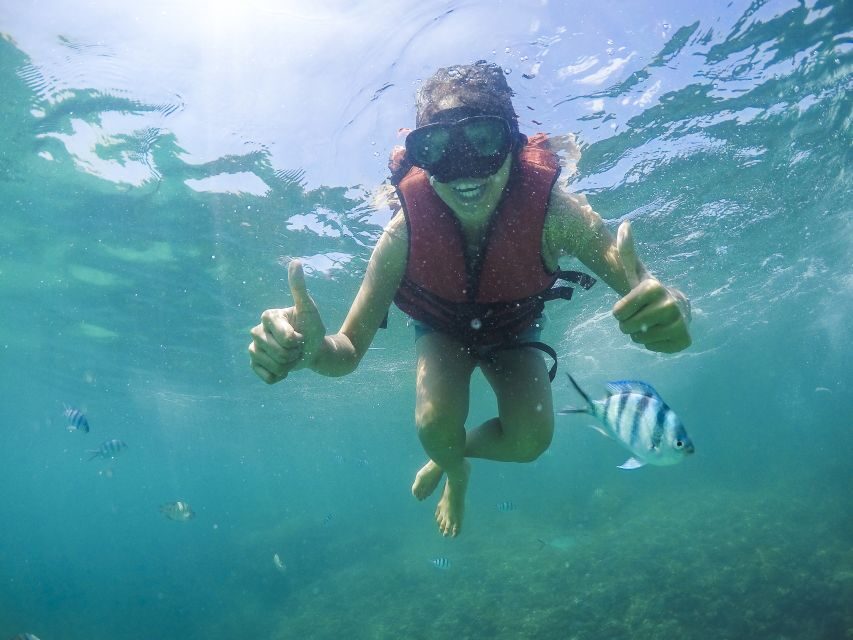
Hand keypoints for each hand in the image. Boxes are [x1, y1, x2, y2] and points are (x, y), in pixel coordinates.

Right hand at [248, 260, 325, 382]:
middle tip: (297, 347)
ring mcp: (254, 348)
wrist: (313, 349)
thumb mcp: (308, 309)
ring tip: (291, 356)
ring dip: (288, 366)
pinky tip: (284, 368)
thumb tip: (295, 262)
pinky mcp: (254, 364)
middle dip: (293, 354)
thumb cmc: (311, 327)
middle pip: (277, 353)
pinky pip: (267, 377)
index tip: (300, 335)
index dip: (296, 341)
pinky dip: (280, 376)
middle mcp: (256, 331)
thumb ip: (299, 288)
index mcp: (268, 316)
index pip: (285, 338)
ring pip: (273, 366)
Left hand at [612, 221, 690, 352]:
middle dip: (628, 324)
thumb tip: (624, 224)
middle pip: (626, 328)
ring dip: (640, 334)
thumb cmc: (648, 292)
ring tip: (652, 322)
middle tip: (641, 315)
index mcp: (653, 286)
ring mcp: (679, 322)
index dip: (620, 312)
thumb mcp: (635, 273)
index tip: (632, 304)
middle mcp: (669, 303)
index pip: (617, 313)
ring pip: (639, 339)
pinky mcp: (684, 340)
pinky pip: (653, 349)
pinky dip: (654, 344)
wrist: (676, 307)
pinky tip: (662, 332)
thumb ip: (626, 251)